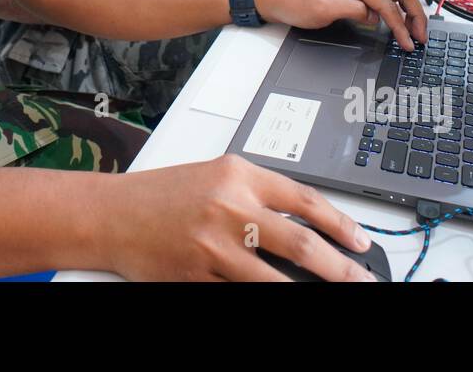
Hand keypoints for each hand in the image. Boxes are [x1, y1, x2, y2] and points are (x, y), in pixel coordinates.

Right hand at [100, 154, 377, 280]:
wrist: (111, 214)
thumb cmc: (162, 195)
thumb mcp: (215, 178)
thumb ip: (257, 195)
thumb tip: (306, 227)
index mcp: (238, 175)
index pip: (305, 200)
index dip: (340, 224)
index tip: (361, 241)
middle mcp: (229, 208)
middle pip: (300, 244)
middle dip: (340, 267)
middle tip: (361, 279)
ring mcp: (213, 246)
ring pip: (275, 279)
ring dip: (308, 290)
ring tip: (331, 294)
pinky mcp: (197, 276)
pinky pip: (240, 294)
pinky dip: (264, 297)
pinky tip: (280, 297)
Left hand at [254, 0, 425, 49]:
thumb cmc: (292, 0)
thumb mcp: (322, 9)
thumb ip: (353, 10)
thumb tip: (375, 15)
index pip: (385, 1)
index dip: (399, 23)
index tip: (407, 42)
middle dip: (414, 14)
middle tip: (422, 36)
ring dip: (407, 12)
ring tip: (415, 32)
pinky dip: (395, 10)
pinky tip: (398, 24)